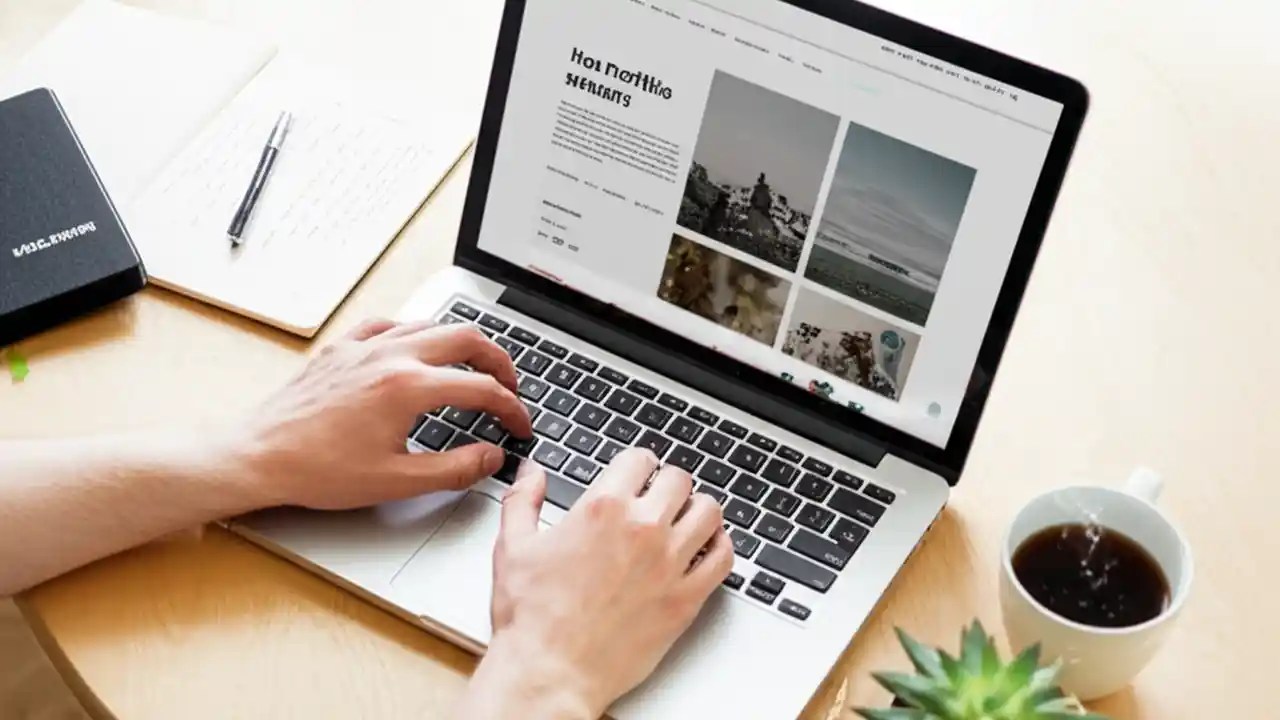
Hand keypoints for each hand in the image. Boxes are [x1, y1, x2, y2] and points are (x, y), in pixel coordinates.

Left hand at [233, 318, 531, 509]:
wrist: (259, 456)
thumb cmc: (318, 471)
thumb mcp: (397, 482)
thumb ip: (455, 469)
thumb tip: (491, 457)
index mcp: (408, 387)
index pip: (482, 389)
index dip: (511, 409)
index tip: (519, 425)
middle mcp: (389, 356)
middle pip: (465, 338)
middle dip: (499, 361)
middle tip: (510, 385)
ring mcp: (363, 348)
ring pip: (429, 324)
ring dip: (461, 342)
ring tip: (474, 365)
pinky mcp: (341, 349)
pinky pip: (388, 325)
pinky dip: (414, 333)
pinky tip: (416, 347)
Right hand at [457, 449, 733, 719]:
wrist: (550, 672)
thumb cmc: (532, 617)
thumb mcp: (513, 547)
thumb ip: (523, 500)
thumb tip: (531, 472)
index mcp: (602, 508)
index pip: (640, 459)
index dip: (639, 464)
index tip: (639, 472)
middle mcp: (642, 529)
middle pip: (679, 480)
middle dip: (668, 483)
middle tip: (660, 495)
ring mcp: (670, 563)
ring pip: (709, 513)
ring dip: (698, 509)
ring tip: (687, 517)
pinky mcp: (686, 599)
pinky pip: (723, 559)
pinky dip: (720, 547)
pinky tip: (708, 548)